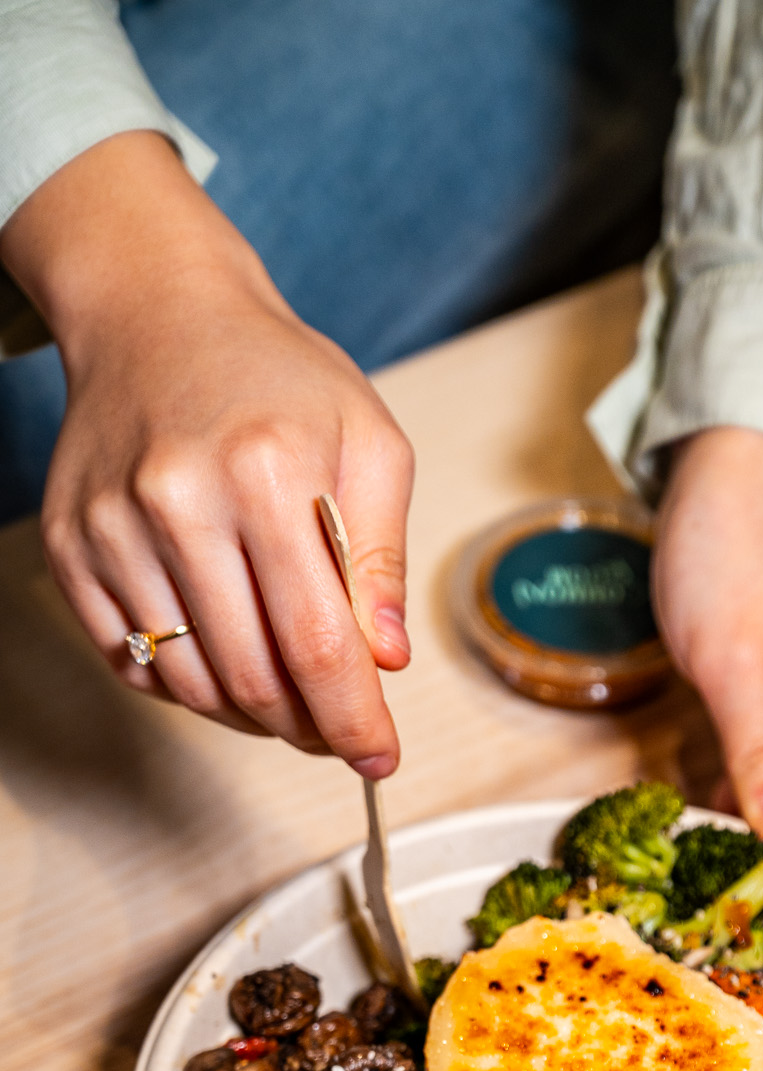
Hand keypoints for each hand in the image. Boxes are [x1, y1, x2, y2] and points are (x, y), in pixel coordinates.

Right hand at [0, 132, 412, 774]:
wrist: (158, 314)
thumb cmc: (277, 379)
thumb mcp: (368, 443)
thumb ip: (383, 556)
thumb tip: (385, 662)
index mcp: (266, 472)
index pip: (318, 643)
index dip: (354, 720)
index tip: (380, 757)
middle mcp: (178, 500)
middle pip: (252, 678)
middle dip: (308, 727)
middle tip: (338, 730)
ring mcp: (112, 527)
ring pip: (190, 684)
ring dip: (250, 716)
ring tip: (288, 696)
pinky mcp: (70, 546)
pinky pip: (132, 661)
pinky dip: (187, 684)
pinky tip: (225, 658)